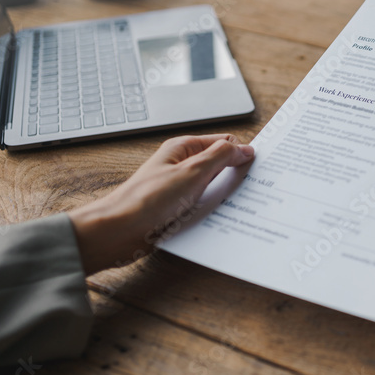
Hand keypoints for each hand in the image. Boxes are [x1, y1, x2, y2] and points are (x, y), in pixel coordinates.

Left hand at [67, 134, 254, 273]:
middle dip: (234, 177)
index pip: (224, 142)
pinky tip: (217, 220)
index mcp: (183, 149)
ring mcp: (178, 188)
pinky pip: (202, 207)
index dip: (240, 153)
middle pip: (220, 166)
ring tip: (233, 207)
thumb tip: (244, 149)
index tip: (257, 168)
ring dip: (223, 198)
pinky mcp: (176, 209)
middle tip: (249, 190)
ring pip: (212, 189)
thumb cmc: (147, 200)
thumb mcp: (192, 172)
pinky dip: (211, 212)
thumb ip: (221, 156)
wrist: (118, 231)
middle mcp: (181, 165)